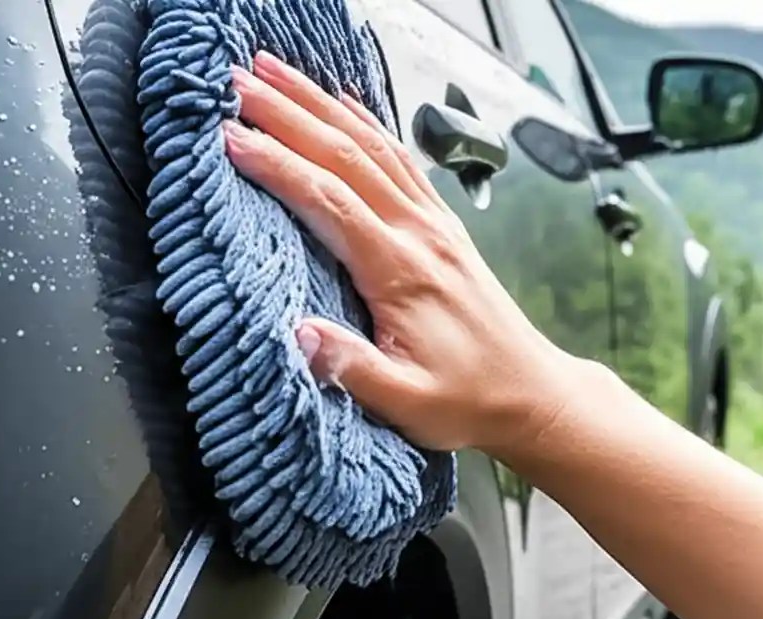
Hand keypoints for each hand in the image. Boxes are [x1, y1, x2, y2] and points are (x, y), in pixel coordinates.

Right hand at [226, 51, 581, 454]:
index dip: (277, 165)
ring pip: (373, 145)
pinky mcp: (443, 226)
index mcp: (402, 271)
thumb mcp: (407, 403)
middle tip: (239, 78)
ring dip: (322, 103)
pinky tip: (344, 103)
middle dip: (289, 111)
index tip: (231, 136)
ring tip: (277, 70)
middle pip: (347, 154)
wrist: (531, 393)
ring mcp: (435, 224)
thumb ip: (351, 369)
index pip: (329, 200)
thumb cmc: (469, 401)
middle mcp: (420, 234)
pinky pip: (401, 159)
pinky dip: (367, 123)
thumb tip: (298, 335)